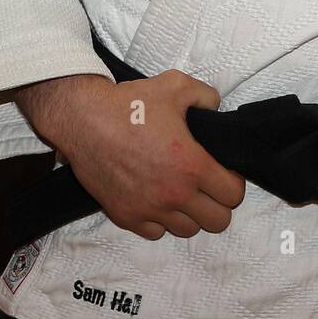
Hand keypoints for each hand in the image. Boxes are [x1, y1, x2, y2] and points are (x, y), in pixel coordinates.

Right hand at [14, 70, 245, 241]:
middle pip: (217, 222)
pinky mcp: (126, 216)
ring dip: (189, 214)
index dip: (233, 182)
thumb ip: (206, 96)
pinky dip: (160, 221)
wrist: (84, 120)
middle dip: (218, 203)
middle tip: (207, 185)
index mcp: (192, 165)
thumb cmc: (130, 104)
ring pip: (187, 230)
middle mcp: (174, 194)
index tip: (223, 172)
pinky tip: (156, 199)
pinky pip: (156, 233)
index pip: (233, 195)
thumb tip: (214, 108)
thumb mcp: (177, 85)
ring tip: (181, 192)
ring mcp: (149, 209)